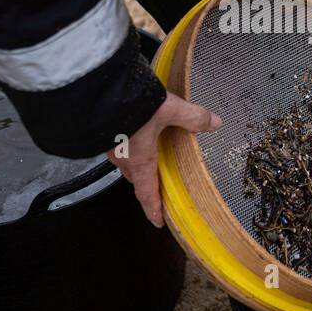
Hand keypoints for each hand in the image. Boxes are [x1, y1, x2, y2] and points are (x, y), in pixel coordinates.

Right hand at [108, 91, 220, 226]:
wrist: (98, 90)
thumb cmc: (131, 104)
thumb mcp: (169, 109)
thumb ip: (192, 117)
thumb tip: (213, 122)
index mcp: (140, 161)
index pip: (147, 193)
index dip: (153, 209)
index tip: (157, 220)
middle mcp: (123, 158)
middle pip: (136, 178)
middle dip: (147, 182)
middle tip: (157, 183)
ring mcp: (109, 146)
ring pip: (125, 162)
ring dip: (135, 161)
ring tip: (147, 153)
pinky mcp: (101, 132)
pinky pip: (116, 147)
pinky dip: (126, 145)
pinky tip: (132, 132)